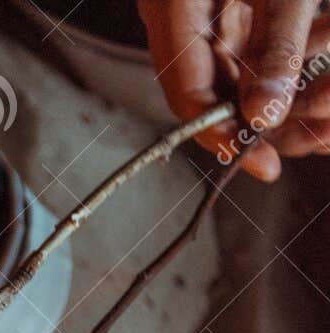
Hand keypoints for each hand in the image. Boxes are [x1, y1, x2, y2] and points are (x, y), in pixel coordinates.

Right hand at [141, 0, 329, 180]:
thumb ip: (275, 44)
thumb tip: (264, 116)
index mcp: (172, 6)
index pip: (186, 91)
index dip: (223, 134)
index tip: (263, 164)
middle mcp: (186, 20)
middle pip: (221, 92)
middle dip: (275, 118)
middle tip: (317, 138)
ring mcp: (214, 16)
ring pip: (248, 78)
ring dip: (297, 93)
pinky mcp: (242, 9)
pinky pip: (264, 53)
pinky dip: (303, 62)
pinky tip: (328, 67)